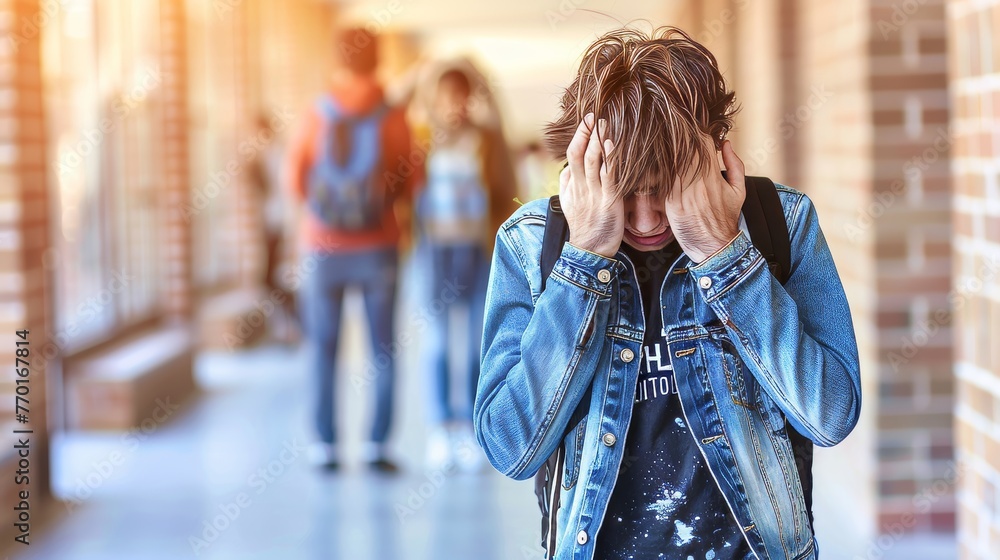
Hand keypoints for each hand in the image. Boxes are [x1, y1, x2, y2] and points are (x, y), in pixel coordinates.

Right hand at [560, 113, 622, 257]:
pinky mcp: (608, 201)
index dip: (578, 137)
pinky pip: (608, 176)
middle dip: (586, 133)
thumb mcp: (570, 204)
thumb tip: (567, 169)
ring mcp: (593, 193)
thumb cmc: (585, 226)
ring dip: (598, 141)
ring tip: (604, 123)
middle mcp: (580, 187)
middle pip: (579, 154)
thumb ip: (569, 185)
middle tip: (594, 115)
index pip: (572, 156)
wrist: (590, 250)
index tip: (586, 122)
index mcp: (571, 186)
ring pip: (592, 162)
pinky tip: (613, 145)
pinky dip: (610, 159)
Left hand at [665, 138, 745, 262]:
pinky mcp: (672, 205)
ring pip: (672, 164)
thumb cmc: (726, 218)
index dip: (695, 136)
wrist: (716, 245)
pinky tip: (656, 170)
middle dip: (679, 141)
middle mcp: (699, 183)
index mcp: (715, 176)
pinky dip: (660, 174)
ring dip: (667, 155)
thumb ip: (735, 164)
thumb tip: (726, 144)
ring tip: (663, 150)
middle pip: (685, 150)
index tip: (690, 134)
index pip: (703, 144)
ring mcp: (685, 194)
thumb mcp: (739, 189)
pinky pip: (663, 182)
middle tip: (672, 138)